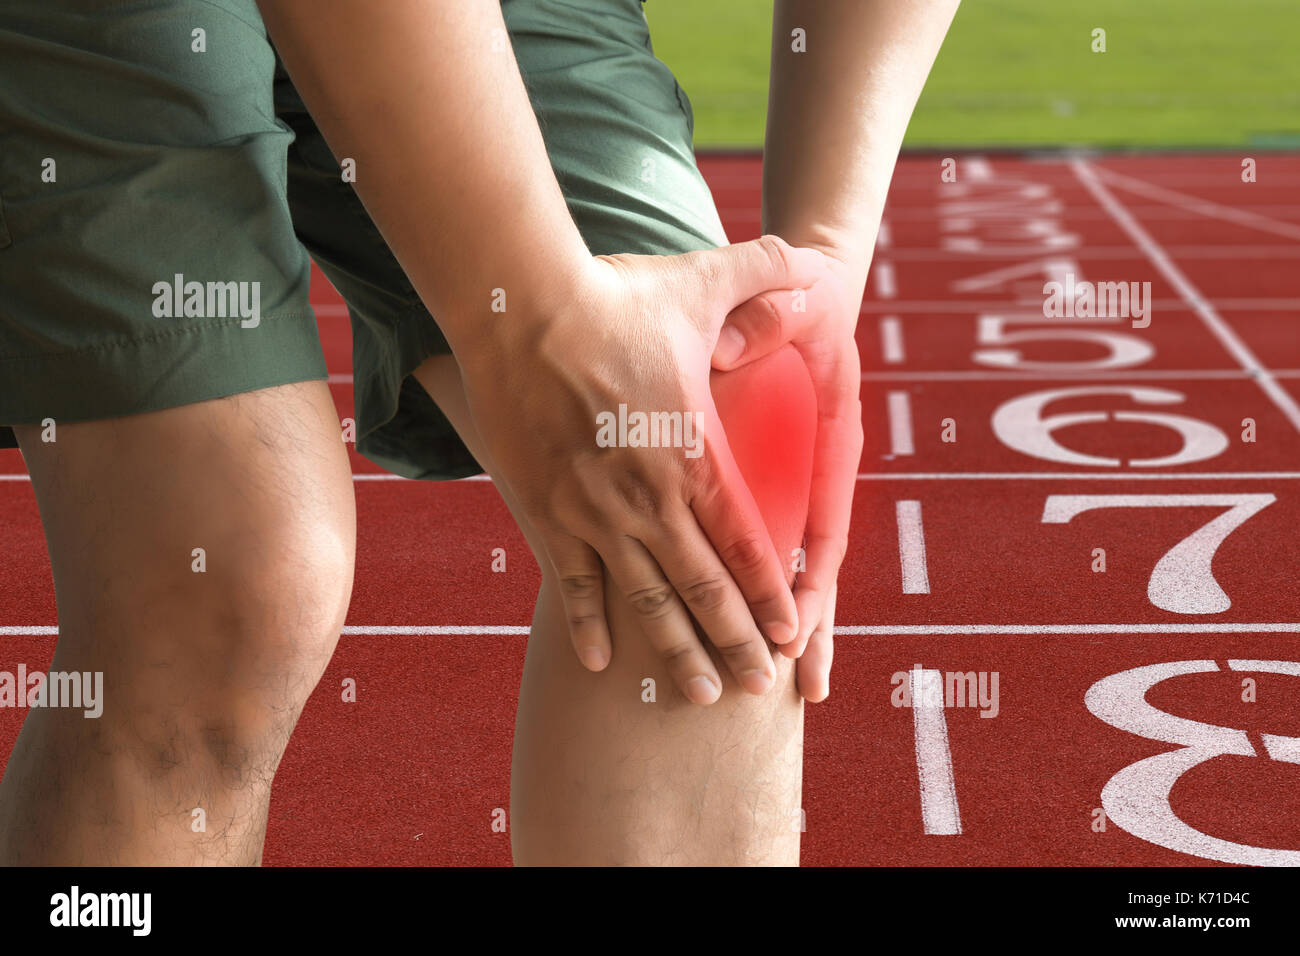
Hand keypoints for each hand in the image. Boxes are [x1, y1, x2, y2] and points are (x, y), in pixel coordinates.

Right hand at [457, 237, 830, 703]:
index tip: (792, 634)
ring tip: (700, 695)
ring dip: (674, 651)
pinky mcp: (545, 512)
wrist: (519, 307)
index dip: (771, 593)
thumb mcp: (701, 282)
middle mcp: (647, 497)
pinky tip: (600, 664)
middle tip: (759, 688)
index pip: (746, 542)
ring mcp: (592, 512)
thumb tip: (817, 260)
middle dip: (735, 643)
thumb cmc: (614, 298)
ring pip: (644, 601)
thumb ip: (766, 275)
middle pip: (702, 589)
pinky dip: (588, 625)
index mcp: (692, 454)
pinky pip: (572, 585)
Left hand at [711, 252, 865, 701]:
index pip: (823, 525)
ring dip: (757, 623)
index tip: (798, 630)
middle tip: (790, 690)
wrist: (794, 297)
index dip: (809, 580)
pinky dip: (716, 584)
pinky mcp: (747, 481)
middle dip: (798, 630)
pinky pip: (734, 542)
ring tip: (745, 683)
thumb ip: (767, 317)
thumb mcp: (789, 299)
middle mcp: (806, 478)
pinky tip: (688, 631)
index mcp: (827, 444)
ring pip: (766, 566)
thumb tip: (740, 337)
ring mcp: (782, 485)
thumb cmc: (797, 304)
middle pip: (804, 567)